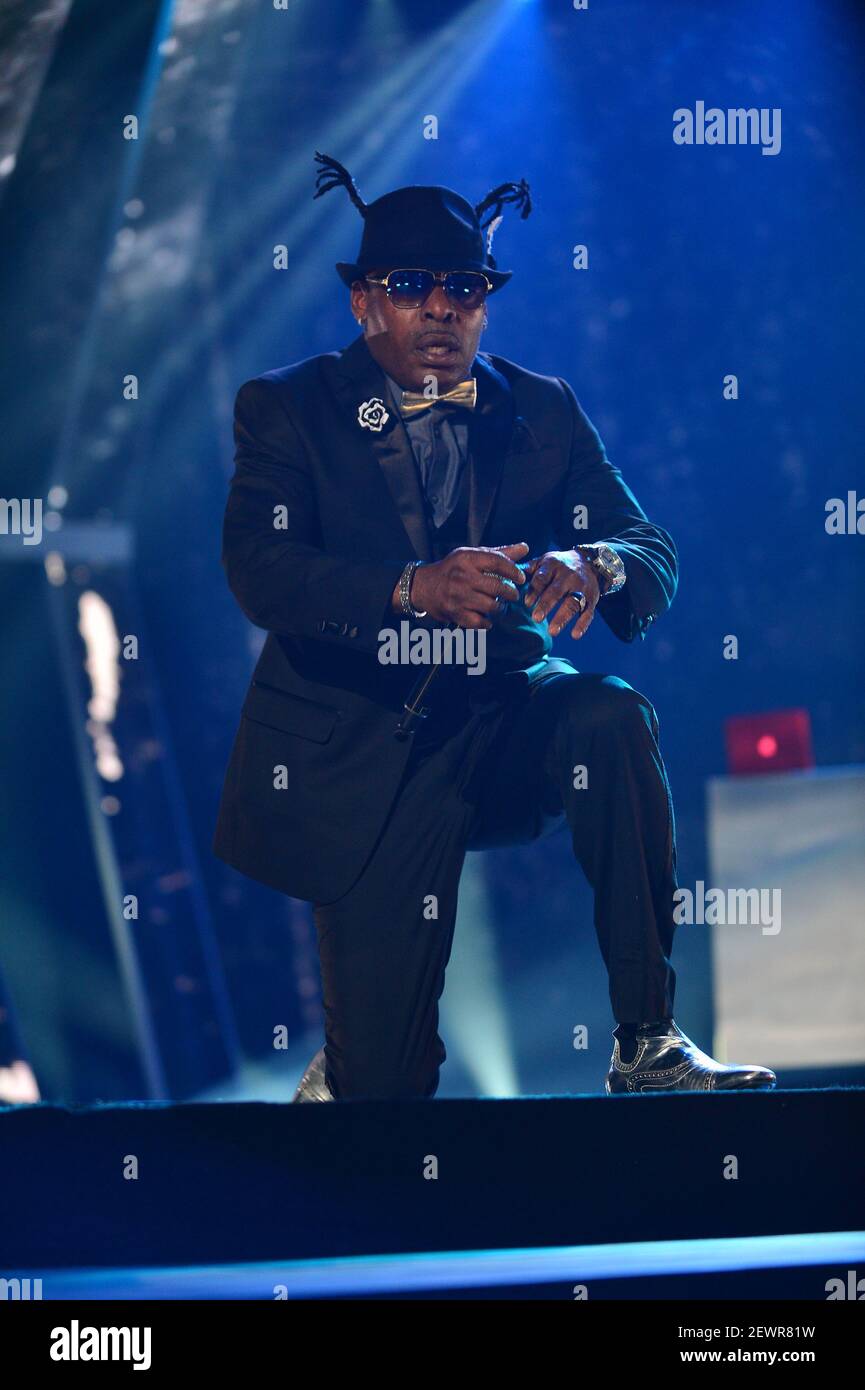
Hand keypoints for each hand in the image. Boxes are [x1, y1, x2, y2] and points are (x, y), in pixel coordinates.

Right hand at [406, 542, 528, 628]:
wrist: (424, 586)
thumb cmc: (453, 569)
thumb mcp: (473, 556)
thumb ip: (500, 553)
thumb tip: (525, 548)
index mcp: (467, 559)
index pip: (497, 562)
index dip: (514, 571)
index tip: (521, 578)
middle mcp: (462, 577)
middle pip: (497, 587)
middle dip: (510, 593)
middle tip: (513, 594)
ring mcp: (458, 596)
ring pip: (491, 606)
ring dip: (499, 608)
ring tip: (499, 606)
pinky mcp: (455, 613)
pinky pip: (480, 622)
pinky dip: (487, 623)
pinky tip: (487, 618)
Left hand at [523, 548, 599, 638]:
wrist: (590, 562)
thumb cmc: (559, 565)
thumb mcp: (545, 560)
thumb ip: (529, 568)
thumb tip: (512, 576)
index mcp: (553, 565)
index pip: (542, 578)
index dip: (534, 591)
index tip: (527, 603)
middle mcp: (569, 576)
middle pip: (556, 591)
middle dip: (546, 605)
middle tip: (536, 618)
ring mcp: (582, 588)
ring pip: (573, 603)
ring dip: (562, 618)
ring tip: (552, 632)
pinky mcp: (592, 599)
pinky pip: (589, 612)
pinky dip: (583, 624)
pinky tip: (575, 635)